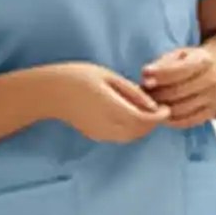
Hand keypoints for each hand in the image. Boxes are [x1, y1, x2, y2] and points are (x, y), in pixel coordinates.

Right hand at [50, 62, 169, 142]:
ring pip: (131, 137)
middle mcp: (107, 126)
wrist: (49, 92)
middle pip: (140, 132)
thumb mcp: (109, 77)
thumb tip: (152, 105)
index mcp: (112, 109)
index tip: (166, 107)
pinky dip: (131, 129)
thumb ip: (132, 92)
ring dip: (143, 127)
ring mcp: (100, 134)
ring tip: (147, 110)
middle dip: (153, 122)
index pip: (144, 121)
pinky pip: (120, 137)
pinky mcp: (95, 135)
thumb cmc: (78, 77)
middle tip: (160, 107)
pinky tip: (131, 115)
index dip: (159, 116)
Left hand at [142, 47, 215, 128]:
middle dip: (157, 94)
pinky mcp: (210, 113)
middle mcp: (211, 80)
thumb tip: (146, 75)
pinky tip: (163, 113)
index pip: (178, 71)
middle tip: (145, 94)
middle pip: (177, 92)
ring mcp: (212, 98)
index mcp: (203, 61)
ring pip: (180, 109)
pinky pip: (187, 121)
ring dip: (162, 109)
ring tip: (153, 104)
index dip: (159, 76)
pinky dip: (171, 120)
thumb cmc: (191, 62)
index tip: (145, 78)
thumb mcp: (179, 55)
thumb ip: (162, 64)